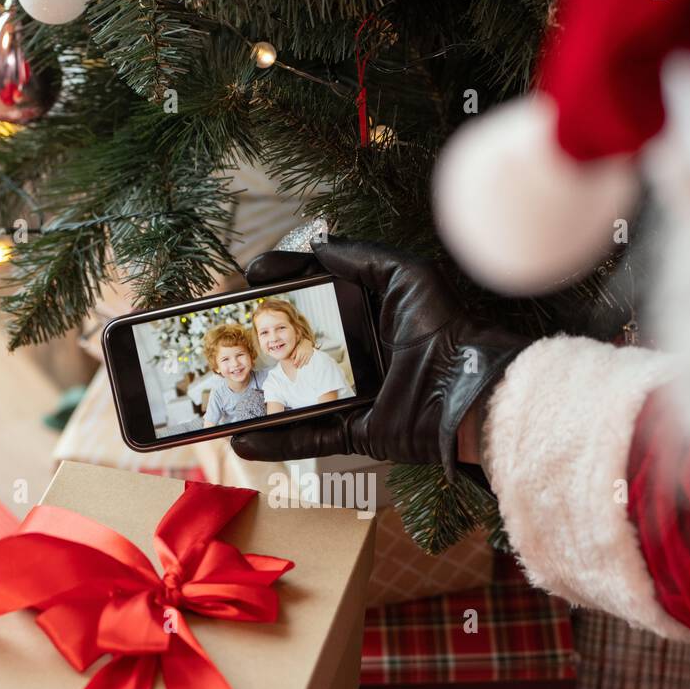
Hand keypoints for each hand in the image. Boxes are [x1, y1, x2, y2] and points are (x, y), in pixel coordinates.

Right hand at [232, 238, 526, 478]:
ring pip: (295, 395)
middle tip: (226, 330)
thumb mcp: (405, 275)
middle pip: (298, 345)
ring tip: (224, 387)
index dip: (284, 284)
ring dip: (259, 395)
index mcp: (370, 314)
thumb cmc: (444, 326)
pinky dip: (276, 442)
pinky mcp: (357, 431)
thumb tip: (320, 246)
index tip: (252, 277)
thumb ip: (361, 256)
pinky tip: (243, 439)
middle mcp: (360, 354)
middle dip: (260, 340)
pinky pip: (309, 438)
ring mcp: (355, 395)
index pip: (316, 295)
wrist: (465, 387)